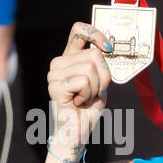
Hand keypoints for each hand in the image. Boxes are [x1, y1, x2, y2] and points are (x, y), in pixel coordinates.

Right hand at [46, 23, 112, 156]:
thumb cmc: (88, 109)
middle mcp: (59, 62)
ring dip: (95, 88)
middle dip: (104, 76)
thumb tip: (107, 49)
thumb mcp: (100, 82)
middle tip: (95, 92)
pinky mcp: (55, 85)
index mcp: (70, 58)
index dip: (95, 34)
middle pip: (94, 54)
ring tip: (85, 98)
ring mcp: (54, 73)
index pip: (79, 31)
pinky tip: (78, 103)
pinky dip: (88, 94)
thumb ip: (101, 65)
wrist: (76, 132)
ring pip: (90, 68)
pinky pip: (83, 81)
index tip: (108, 48)